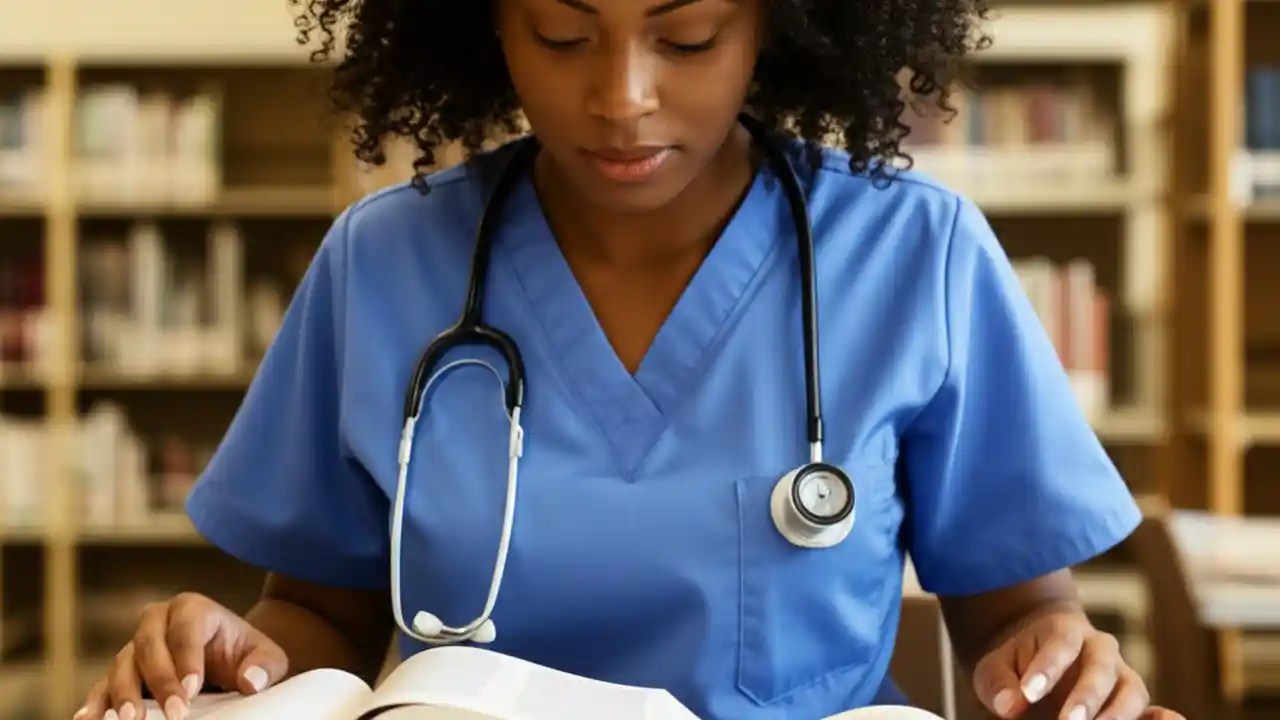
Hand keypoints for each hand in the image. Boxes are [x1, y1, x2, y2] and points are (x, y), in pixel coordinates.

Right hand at [76, 592, 287, 719]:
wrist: (228, 658)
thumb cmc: (246, 655)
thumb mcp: (267, 657)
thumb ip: (264, 666)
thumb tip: (250, 682)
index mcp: (192, 609)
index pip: (185, 631)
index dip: (186, 660)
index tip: (192, 690)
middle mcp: (157, 620)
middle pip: (149, 646)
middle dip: (159, 681)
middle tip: (174, 714)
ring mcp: (135, 646)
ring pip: (121, 664)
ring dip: (123, 694)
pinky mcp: (121, 671)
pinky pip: (102, 685)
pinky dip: (95, 703)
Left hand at [971, 605, 1182, 719]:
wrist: (1041, 665)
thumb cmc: (1016, 668)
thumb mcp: (994, 670)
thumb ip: (999, 684)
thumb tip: (1009, 706)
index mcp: (1065, 630)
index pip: (1061, 643)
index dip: (1047, 668)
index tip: (1028, 694)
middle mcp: (1101, 650)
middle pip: (1101, 667)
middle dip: (1086, 696)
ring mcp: (1123, 677)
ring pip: (1131, 691)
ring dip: (1118, 714)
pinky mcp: (1136, 705)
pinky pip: (1157, 712)